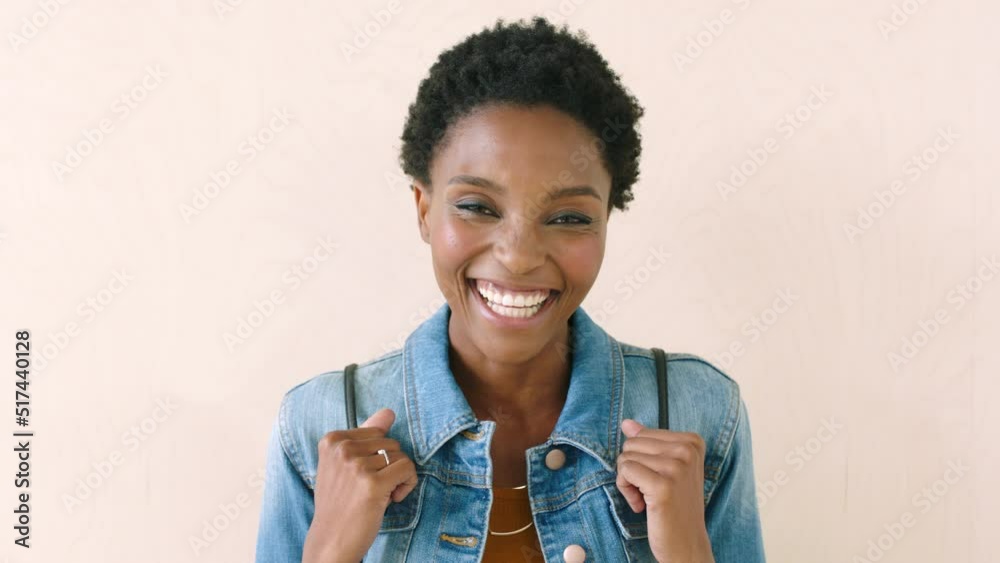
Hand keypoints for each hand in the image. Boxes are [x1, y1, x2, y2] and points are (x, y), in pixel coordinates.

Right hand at [302, 408, 418, 562]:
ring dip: (398, 478)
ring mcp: (355, 465)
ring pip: (401, 456)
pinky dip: (408, 484)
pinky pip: (407, 469)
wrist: (331, 540)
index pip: (377, 432)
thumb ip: (365, 437)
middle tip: (373, 489)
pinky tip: (392, 499)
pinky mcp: (371, 482)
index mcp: (332, 440)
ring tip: (380, 495)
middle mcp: (342, 448)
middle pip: (391, 443)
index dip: (379, 456)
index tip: (365, 475)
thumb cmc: (341, 503)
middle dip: (390, 466)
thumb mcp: (345, 465)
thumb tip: (389, 411)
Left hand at [616, 419, 713, 562]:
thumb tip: (627, 423)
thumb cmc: (675, 505)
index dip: (641, 458)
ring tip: (648, 498)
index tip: (656, 478)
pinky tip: (642, 506)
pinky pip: (625, 472)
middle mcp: (687, 450)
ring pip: (625, 458)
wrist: (687, 543)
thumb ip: (648, 442)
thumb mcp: (666, 468)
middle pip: (631, 444)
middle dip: (632, 468)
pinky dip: (626, 490)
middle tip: (649, 490)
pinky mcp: (662, 485)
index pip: (641, 434)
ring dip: (628, 482)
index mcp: (692, 441)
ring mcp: (676, 467)